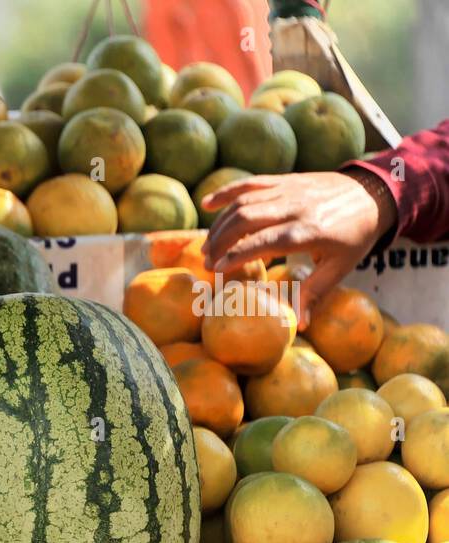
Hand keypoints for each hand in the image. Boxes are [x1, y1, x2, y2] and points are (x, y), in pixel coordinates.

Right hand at [201, 170, 396, 318]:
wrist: (373, 194)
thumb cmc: (355, 236)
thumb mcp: (340, 268)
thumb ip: (314, 293)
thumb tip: (300, 326)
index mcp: (307, 231)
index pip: (262, 242)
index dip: (235, 256)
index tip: (216, 271)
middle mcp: (294, 207)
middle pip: (246, 219)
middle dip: (220, 242)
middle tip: (206, 262)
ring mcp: (288, 190)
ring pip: (243, 202)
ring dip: (220, 224)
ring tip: (205, 245)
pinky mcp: (285, 180)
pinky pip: (250, 183)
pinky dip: (226, 193)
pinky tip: (207, 204)